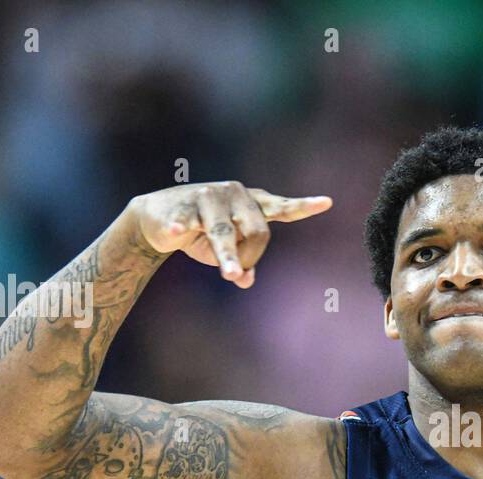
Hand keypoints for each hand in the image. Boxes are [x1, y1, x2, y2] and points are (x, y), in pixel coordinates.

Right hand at [127, 182, 331, 288]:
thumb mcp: (225, 251)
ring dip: (229, 257)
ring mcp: (208, 197)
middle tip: (237, 273)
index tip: (326, 202)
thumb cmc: (201, 234)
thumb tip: (247, 280)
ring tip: (231, 275)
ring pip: (226, 232)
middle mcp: (235, 194)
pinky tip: (178, 230)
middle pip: (258, 231)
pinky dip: (182, 227)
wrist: (156, 218)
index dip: (302, 207)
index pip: (281, 207)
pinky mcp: (183, 206)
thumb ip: (243, 262)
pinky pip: (187, 220)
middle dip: (251, 256)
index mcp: (251, 203)